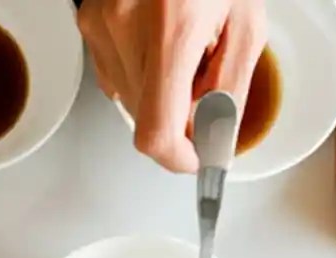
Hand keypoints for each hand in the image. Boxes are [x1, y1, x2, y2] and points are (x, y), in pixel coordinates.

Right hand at [78, 0, 266, 171]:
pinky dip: (140, 71)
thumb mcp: (246, 23)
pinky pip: (114, 74)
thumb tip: (216, 141)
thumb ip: (230, 89)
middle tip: (203, 79)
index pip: (156, 132)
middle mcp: (124, 30)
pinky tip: (159, 39)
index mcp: (171, 32)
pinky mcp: (88, 22)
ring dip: (159, 91)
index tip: (196, 157)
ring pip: (129, 99)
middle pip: (145, 117)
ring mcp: (99, 26)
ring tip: (182, 49)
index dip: (177, 157)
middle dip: (178, 114)